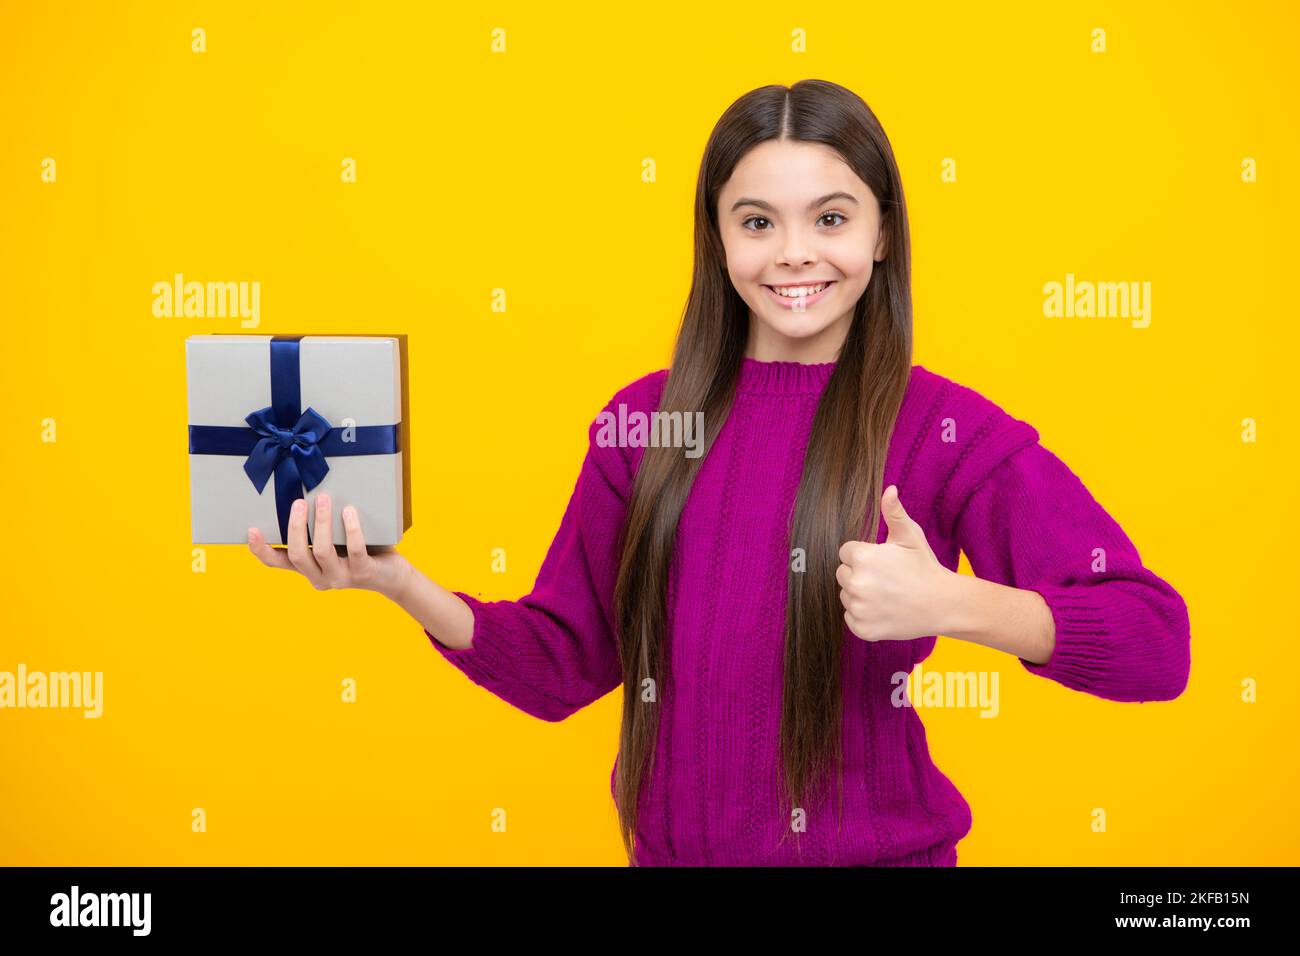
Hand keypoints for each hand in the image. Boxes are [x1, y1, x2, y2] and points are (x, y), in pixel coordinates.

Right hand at [247, 492, 413, 601]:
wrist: (392, 577)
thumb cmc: (360, 553)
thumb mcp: (335, 543)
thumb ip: (320, 530)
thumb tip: (309, 493)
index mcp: (309, 569)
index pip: (278, 563)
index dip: (262, 550)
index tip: (251, 531)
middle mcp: (320, 577)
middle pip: (298, 555)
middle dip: (295, 527)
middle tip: (298, 501)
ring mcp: (341, 577)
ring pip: (323, 551)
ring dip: (321, 523)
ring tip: (324, 498)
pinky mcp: (363, 572)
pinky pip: (354, 550)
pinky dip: (351, 529)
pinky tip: (349, 511)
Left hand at [836, 484, 954, 641]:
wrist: (943, 604)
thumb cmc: (924, 567)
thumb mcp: (910, 536)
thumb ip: (894, 512)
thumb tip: (888, 489)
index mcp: (862, 557)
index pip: (845, 552)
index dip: (864, 555)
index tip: (883, 561)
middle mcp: (855, 583)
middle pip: (842, 574)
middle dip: (859, 574)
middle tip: (885, 578)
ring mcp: (858, 608)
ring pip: (846, 596)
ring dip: (860, 594)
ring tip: (886, 594)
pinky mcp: (862, 629)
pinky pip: (851, 617)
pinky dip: (863, 616)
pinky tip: (884, 610)